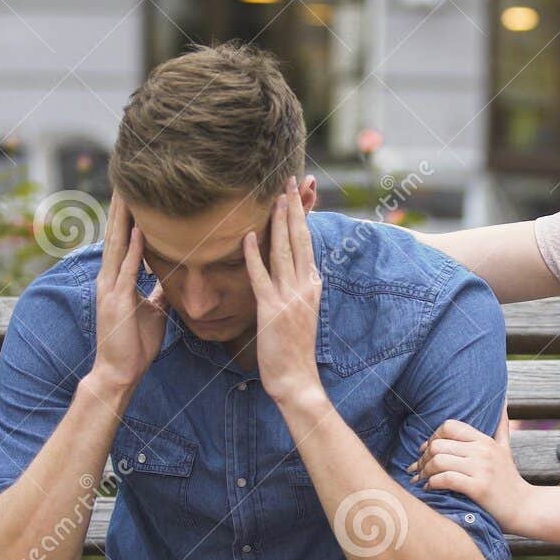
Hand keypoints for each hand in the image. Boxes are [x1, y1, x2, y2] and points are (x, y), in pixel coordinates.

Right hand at [92, 191, 166, 391]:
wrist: (120, 371)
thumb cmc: (135, 344)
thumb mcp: (152, 311)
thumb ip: (158, 291)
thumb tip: (171, 277)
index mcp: (117, 279)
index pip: (123, 239)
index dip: (127, 215)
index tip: (133, 190)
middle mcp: (110, 278)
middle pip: (116, 234)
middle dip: (121, 206)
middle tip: (126, 177)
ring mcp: (111, 288)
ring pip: (118, 245)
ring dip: (123, 218)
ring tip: (127, 191)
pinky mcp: (117, 301)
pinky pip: (127, 270)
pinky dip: (132, 249)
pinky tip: (137, 230)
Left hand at [245, 176, 323, 405]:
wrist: (297, 379)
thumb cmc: (294, 349)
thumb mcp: (302, 312)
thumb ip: (298, 288)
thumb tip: (295, 269)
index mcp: (312, 285)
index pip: (306, 242)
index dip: (301, 215)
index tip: (295, 192)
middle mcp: (305, 286)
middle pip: (299, 239)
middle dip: (293, 207)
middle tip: (286, 180)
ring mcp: (290, 297)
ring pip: (284, 251)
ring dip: (278, 222)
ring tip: (273, 197)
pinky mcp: (272, 310)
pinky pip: (261, 277)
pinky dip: (254, 255)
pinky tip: (248, 235)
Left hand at [408, 409, 533, 529]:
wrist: (525, 507)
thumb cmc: (509, 480)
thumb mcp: (506, 449)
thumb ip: (501, 426)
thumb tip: (503, 399)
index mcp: (485, 440)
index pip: (449, 426)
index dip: (433, 437)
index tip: (426, 451)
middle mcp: (483, 451)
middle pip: (439, 445)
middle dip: (423, 458)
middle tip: (417, 469)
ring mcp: (482, 469)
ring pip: (439, 461)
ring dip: (424, 472)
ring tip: (421, 480)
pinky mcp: (479, 488)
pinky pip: (446, 479)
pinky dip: (432, 484)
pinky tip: (430, 488)